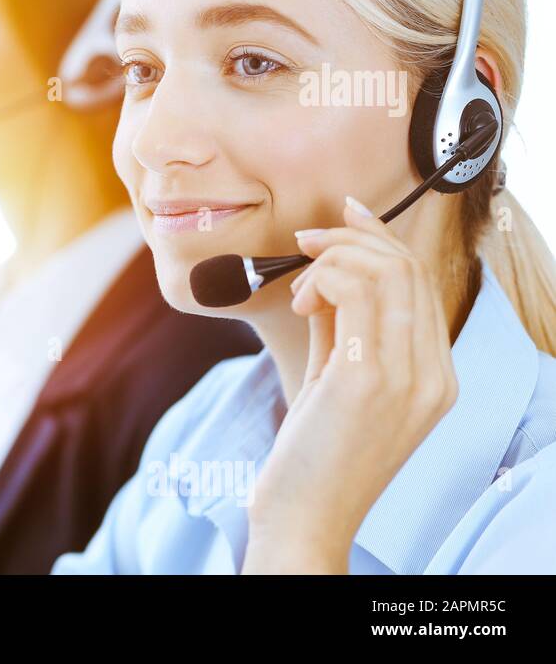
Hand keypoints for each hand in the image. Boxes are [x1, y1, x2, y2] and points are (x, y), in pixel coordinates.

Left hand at [241, 196, 457, 573]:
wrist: (303, 519)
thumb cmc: (313, 457)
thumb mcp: (335, 381)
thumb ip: (340, 329)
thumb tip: (325, 276)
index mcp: (436, 378)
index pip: (422, 284)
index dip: (382, 239)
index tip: (344, 216)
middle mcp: (434, 376)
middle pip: (408, 269)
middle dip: (353, 238)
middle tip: (307, 240)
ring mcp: (408, 377)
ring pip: (385, 272)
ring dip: (333, 258)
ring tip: (300, 284)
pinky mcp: (369, 378)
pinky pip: (356, 292)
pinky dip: (324, 279)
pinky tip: (301, 302)